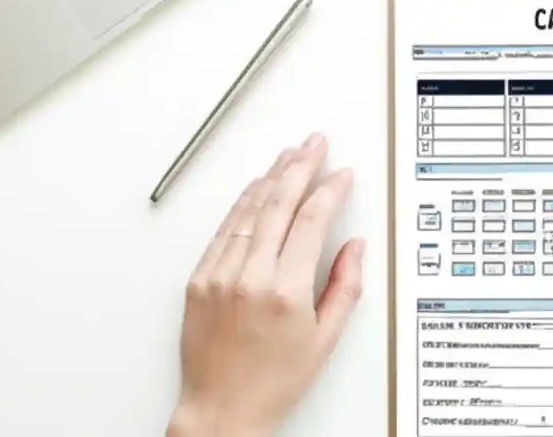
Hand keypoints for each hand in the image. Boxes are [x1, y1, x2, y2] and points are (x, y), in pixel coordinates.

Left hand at [167, 134, 363, 436]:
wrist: (222, 410)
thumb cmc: (273, 382)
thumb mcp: (325, 339)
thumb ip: (345, 286)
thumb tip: (354, 246)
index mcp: (286, 292)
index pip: (312, 221)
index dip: (330, 191)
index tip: (341, 175)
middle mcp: (250, 279)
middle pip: (279, 205)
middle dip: (300, 167)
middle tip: (315, 143)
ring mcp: (220, 277)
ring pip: (248, 212)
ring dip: (270, 178)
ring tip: (288, 156)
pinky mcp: (198, 281)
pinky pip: (223, 232)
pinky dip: (241, 205)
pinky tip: (254, 189)